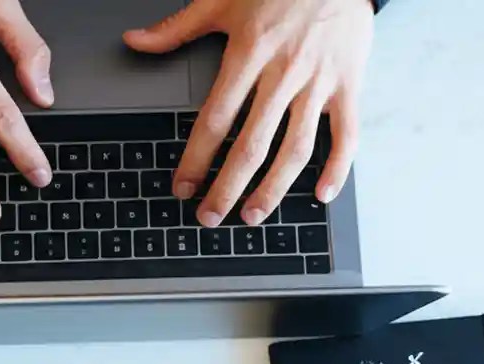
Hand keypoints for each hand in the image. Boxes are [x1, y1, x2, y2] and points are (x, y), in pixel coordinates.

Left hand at [124, 0, 372, 226]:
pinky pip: (346, 135)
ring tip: (251, 215)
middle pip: (252, 145)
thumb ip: (177, 27)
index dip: (196, 159)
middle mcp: (285, 72)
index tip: (182, 186)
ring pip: (295, 149)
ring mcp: (319, 83)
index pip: (216, 119)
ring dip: (272, 189)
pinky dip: (337, 168)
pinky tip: (321, 195)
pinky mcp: (349, 86)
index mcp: (250, 52)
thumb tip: (135, 40)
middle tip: (209, 216)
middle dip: (227, 187)